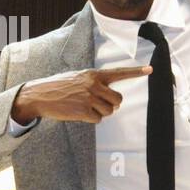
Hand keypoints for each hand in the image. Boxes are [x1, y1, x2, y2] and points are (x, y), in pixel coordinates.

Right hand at [12, 65, 152, 123]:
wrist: (39, 95)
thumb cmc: (60, 87)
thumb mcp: (78, 78)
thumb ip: (96, 84)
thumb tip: (113, 101)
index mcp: (94, 74)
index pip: (119, 73)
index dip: (136, 72)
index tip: (150, 70)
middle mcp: (93, 84)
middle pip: (118, 100)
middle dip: (111, 105)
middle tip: (97, 104)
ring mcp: (89, 97)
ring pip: (109, 111)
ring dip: (100, 113)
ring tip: (84, 107)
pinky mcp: (83, 110)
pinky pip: (98, 119)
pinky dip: (91, 119)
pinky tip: (79, 113)